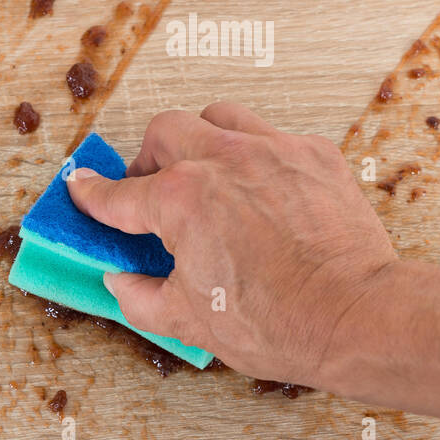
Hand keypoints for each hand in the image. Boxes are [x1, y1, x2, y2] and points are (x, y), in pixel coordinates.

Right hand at [66, 102, 397, 385]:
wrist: (356, 316)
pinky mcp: (314, 154)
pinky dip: (256, 156)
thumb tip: (123, 282)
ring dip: (202, 139)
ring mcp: (273, 150)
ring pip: (219, 116)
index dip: (93, 195)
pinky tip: (260, 189)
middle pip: (166, 132)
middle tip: (150, 190)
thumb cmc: (279, 322)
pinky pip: (272, 136)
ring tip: (205, 174)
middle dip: (148, 158)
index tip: (83, 189)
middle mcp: (224, 160)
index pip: (120, 194)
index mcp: (183, 199)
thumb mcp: (190, 322)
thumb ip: (141, 297)